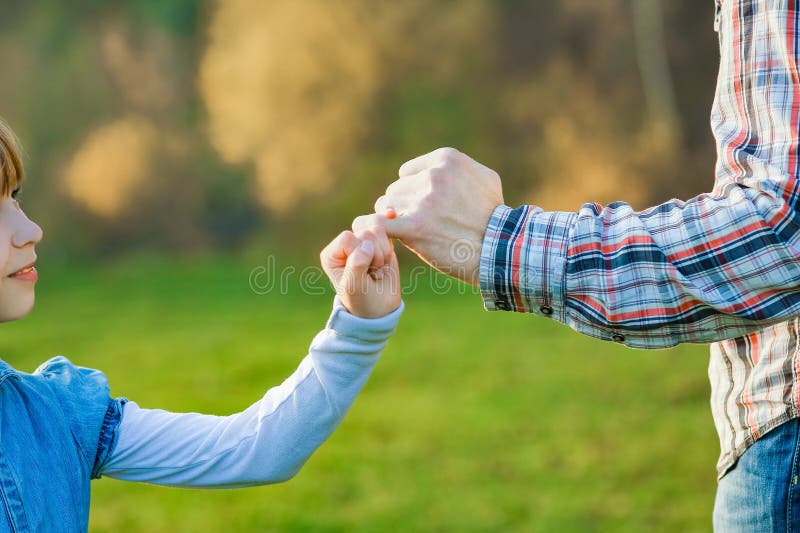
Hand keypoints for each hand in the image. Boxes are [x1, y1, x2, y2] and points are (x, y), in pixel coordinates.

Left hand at [320, 230, 400, 318]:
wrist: (379, 308)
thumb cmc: (362, 299)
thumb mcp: (354, 287)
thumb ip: (356, 266)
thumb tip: (367, 245)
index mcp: (332, 254)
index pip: (347, 239)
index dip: (360, 254)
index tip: (362, 273)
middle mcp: (345, 245)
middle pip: (364, 234)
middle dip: (373, 256)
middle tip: (371, 274)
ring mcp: (361, 242)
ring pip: (376, 231)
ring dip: (382, 254)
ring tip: (376, 270)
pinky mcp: (376, 241)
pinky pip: (385, 233)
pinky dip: (388, 251)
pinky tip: (383, 265)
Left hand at [353, 147, 503, 285]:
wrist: (500, 248)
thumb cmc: (495, 216)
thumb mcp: (486, 178)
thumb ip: (460, 168)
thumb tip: (438, 170)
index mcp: (447, 160)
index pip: (407, 172)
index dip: (413, 192)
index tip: (424, 207)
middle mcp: (433, 176)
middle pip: (396, 189)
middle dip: (403, 206)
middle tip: (420, 224)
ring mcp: (423, 202)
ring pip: (386, 205)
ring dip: (394, 219)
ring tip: (410, 233)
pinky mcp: (414, 228)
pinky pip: (378, 223)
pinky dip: (372, 227)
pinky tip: (371, 232)